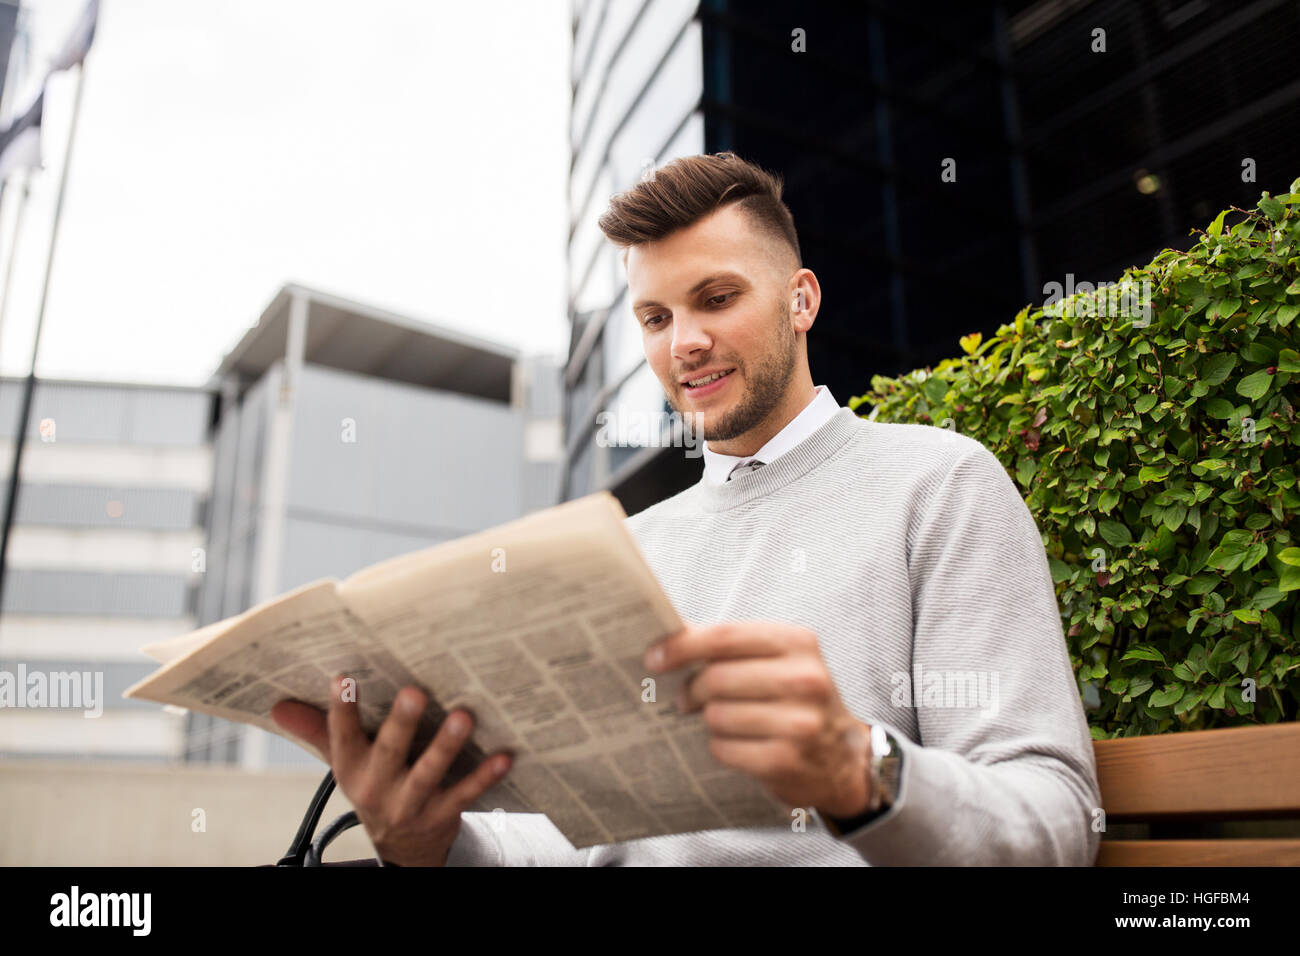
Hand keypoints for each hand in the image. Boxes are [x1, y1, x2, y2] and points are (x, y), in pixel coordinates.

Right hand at [271, 677, 512, 865]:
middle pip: (389, 753)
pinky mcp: (442, 814)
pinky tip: (504, 755)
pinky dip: (484, 776)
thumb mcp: (345, 761)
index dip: (342, 710)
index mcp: (351, 769)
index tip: (345, 678)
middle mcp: (377, 788)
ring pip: (428, 774)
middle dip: (400, 724)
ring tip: (463, 716)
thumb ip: (318, 729)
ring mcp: (410, 804)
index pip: (341, 738)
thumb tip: (277, 704)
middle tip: (414, 692)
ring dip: (445, 745)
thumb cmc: (374, 783)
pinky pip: (464, 794)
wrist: (402, 847)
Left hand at [644, 621, 872, 818]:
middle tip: (686, 699)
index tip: (653, 658)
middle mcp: (804, 678)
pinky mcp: (787, 759)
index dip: (681, 646)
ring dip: (710, 721)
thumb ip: (733, 648)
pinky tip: (737, 745)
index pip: (724, 637)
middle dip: (691, 690)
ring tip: (722, 722)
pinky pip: (725, 748)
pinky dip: (721, 747)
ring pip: (717, 715)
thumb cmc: (796, 701)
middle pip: (716, 677)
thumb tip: (670, 642)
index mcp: (797, 642)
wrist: (841, 759)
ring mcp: (799, 721)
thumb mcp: (779, 661)